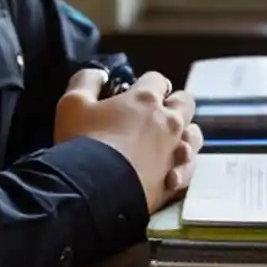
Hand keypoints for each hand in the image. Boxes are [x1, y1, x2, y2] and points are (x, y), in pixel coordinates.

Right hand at [54, 69, 197, 213]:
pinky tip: (165, 172)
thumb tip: (99, 74)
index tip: (133, 94)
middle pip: (185, 103)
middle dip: (173, 105)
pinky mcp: (177, 180)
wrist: (93, 192)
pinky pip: (189, 169)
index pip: (157, 80)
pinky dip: (180, 168)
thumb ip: (86, 80)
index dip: (146, 85)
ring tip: (164, 145)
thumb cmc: (83, 144)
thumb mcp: (72, 104)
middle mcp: (168, 122)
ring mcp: (176, 152)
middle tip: (152, 117)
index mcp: (145, 100)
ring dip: (183, 136)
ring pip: (194, 136)